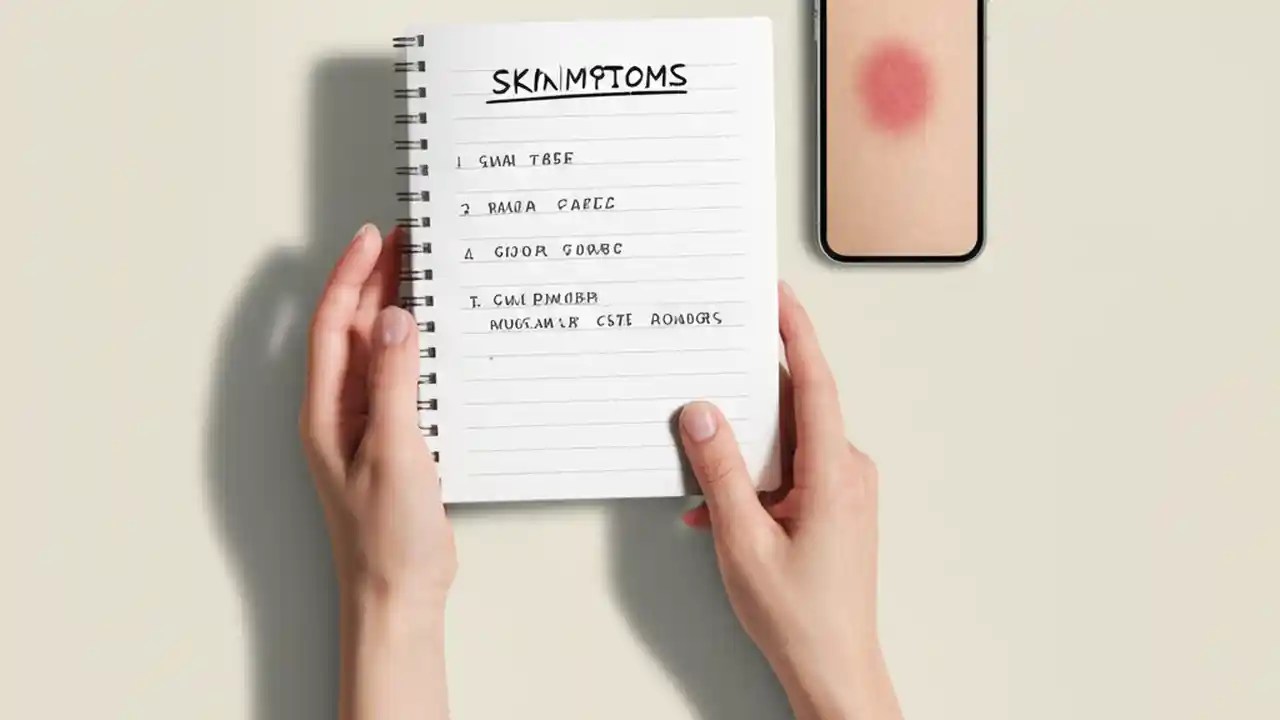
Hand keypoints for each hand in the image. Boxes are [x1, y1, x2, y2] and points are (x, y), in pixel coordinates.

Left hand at [299, 223, 453, 719]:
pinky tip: (437, 335)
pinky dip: (417, 348)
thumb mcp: (393, 451)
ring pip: (379, 350)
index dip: (349, 277)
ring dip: (396, 309)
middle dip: (375, 281)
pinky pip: (401, 378)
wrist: (399, 592)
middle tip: (406, 240)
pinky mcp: (395, 440)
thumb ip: (394, 383)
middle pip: (354, 330)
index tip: (372, 238)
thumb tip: (396, 319)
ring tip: (422, 269)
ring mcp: (368, 425)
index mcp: (327, 411)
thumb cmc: (386, 536)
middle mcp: (342, 412)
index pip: (334, 326)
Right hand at [678, 282, 901, 719]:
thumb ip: (719, 473)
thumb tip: (701, 415)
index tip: (778, 295)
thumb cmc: (799, 616)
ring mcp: (843, 491)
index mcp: (834, 473)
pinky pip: (790, 469)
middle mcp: (847, 473)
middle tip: (714, 358)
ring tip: (703, 448)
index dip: (796, 333)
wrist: (833, 667)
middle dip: (752, 386)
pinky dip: (753, 477)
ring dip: (746, 443)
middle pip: (797, 407)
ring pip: (789, 440)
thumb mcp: (742, 542)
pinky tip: (718, 503)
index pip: (815, 382)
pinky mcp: (833, 507)